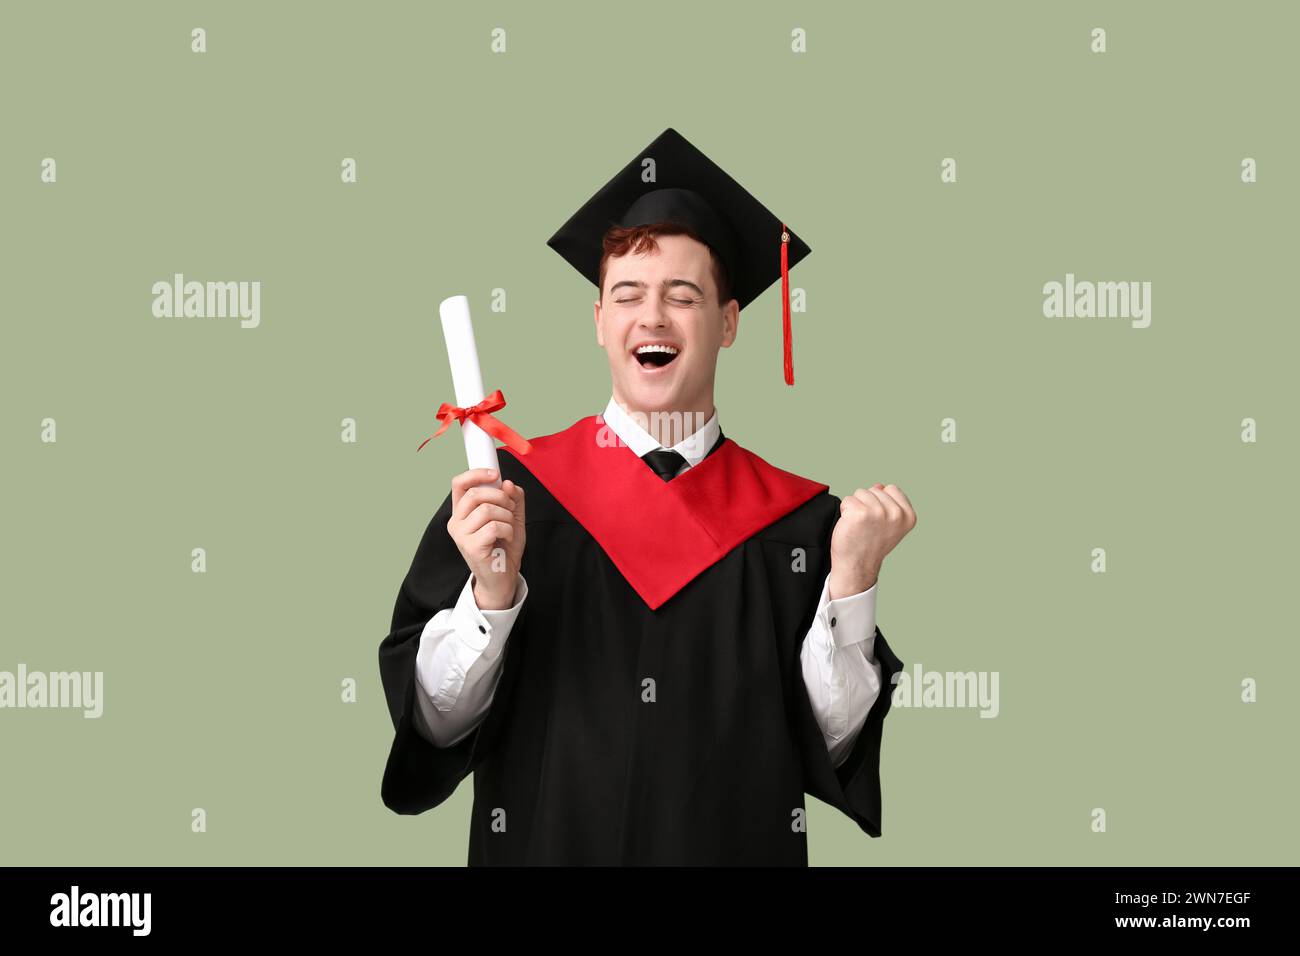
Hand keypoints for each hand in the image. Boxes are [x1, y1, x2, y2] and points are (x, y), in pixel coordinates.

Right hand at [446, 468, 525, 610]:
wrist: (504, 576)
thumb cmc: (504, 546)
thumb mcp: (512, 517)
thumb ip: (512, 498)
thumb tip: (507, 483)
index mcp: (462, 512)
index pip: (459, 484)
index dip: (476, 473)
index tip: (496, 474)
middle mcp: (456, 522)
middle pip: (475, 494)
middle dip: (500, 497)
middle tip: (510, 509)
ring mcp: (461, 535)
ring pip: (487, 510)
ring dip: (507, 516)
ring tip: (509, 528)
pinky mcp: (471, 547)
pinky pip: (494, 526)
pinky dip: (508, 530)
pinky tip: (506, 539)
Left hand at [828, 483, 915, 599]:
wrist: (857, 565)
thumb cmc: (871, 545)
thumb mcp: (888, 524)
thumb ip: (887, 503)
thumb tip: (879, 485)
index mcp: (908, 515)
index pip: (891, 489)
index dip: (880, 501)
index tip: (878, 521)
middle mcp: (896, 513)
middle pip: (874, 489)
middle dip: (867, 504)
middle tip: (867, 526)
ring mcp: (878, 512)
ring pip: (860, 493)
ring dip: (855, 507)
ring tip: (859, 526)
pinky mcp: (859, 513)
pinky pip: (847, 500)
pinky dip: (845, 511)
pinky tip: (850, 526)